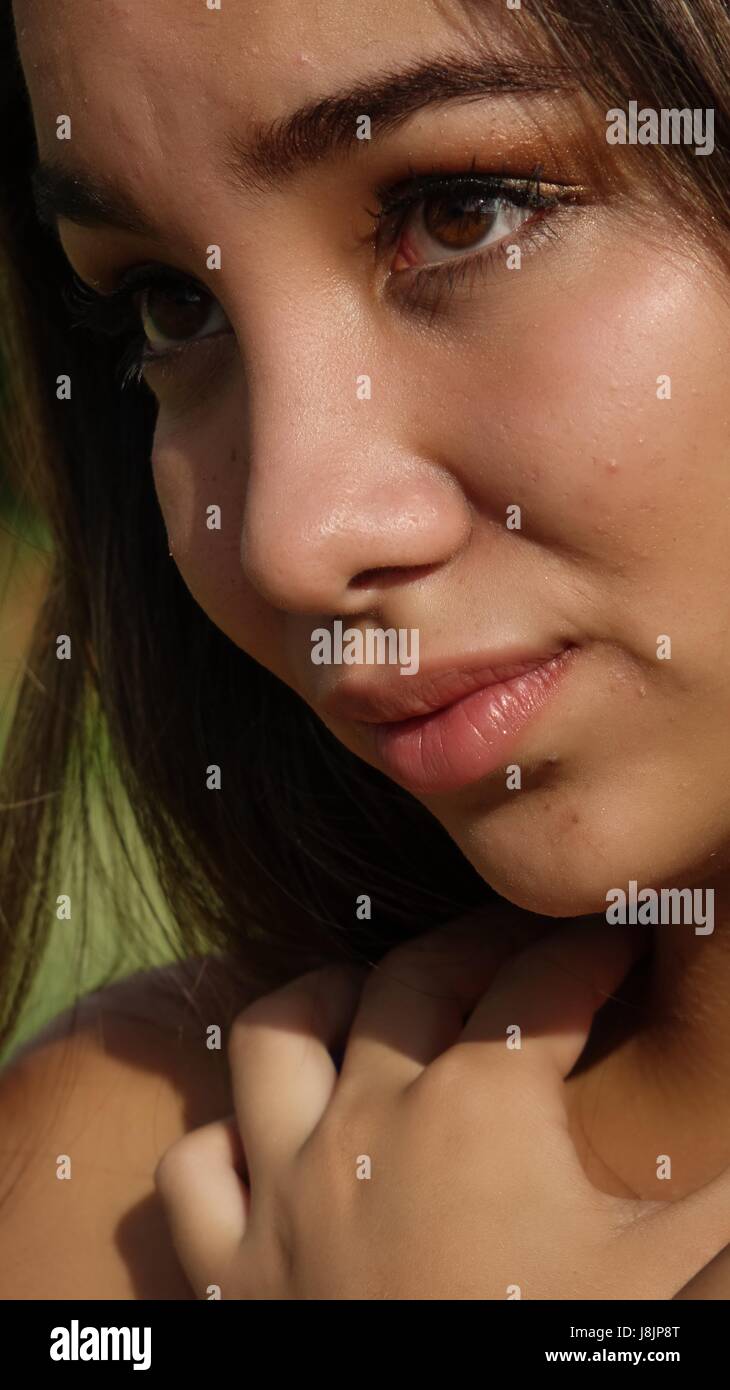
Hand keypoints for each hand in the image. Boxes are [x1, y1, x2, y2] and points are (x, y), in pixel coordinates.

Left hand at [155, 917, 729, 1298]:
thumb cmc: (568, 1359)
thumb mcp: (677, 1280)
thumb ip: (726, 1198)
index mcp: (482, 1110)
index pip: (548, 980)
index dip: (598, 947)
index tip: (632, 935)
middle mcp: (368, 1125)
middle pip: (415, 977)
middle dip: (481, 945)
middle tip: (529, 953)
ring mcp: (284, 1193)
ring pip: (277, 1035)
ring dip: (330, 1001)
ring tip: (384, 1003)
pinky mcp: (229, 1273)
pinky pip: (196, 1167)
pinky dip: (229, 1137)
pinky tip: (277, 1140)